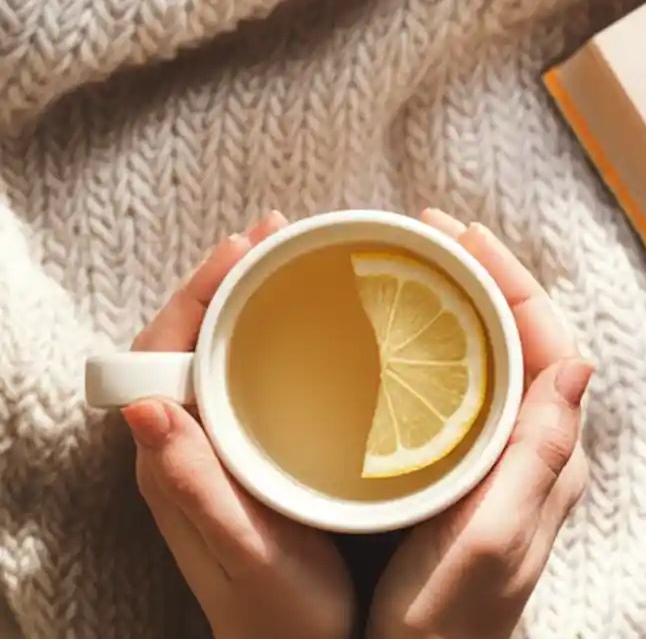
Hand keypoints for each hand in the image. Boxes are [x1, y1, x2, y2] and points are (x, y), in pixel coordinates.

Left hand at [124, 212, 354, 638]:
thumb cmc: (279, 613)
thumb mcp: (244, 550)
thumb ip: (192, 483)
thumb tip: (142, 406)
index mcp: (171, 460)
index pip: (164, 351)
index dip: (201, 292)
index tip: (247, 248)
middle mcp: (184, 446)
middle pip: (189, 340)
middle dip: (227, 281)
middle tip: (279, 237)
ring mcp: (216, 450)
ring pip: (219, 354)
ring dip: (249, 303)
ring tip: (294, 263)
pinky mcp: (248, 457)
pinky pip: (247, 378)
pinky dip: (271, 338)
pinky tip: (310, 328)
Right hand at [367, 209, 593, 638]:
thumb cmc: (446, 624)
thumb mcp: (488, 541)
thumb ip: (538, 456)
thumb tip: (578, 361)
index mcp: (551, 458)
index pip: (547, 340)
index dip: (507, 278)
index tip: (458, 234)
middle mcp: (540, 451)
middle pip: (526, 338)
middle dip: (486, 277)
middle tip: (431, 233)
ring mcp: (509, 461)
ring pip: (500, 358)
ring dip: (468, 304)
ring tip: (421, 264)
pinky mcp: (477, 474)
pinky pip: (474, 388)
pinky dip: (449, 346)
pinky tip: (412, 337)